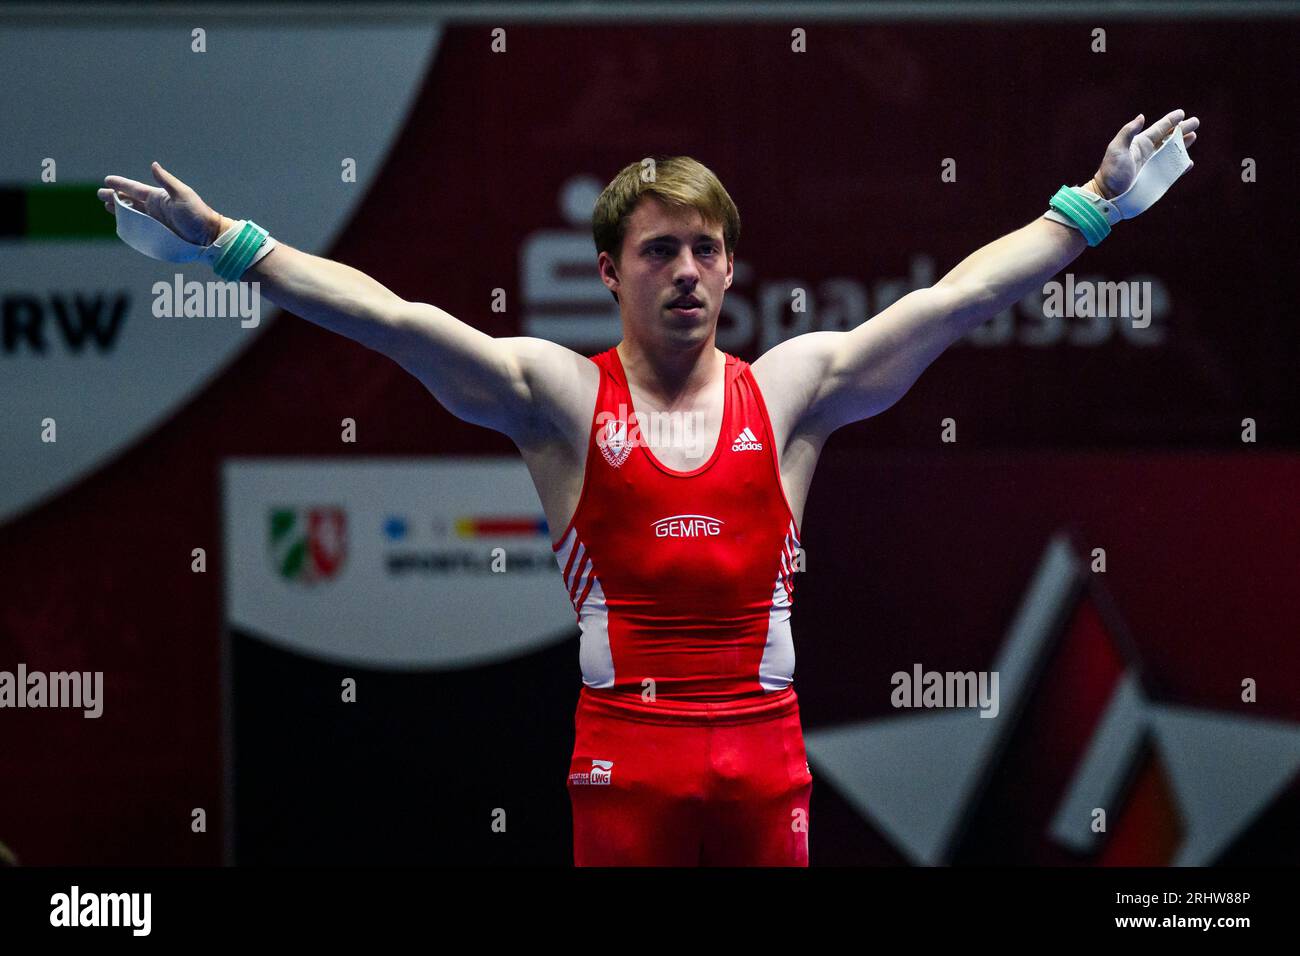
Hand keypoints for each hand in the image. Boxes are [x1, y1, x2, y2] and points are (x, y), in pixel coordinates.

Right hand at [97, 162, 224, 244]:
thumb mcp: (182, 194)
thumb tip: (153, 165)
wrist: (208, 235)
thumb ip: (166, 181)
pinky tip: (121, 225)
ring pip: (132, 214)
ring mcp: (154, 222)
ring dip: (119, 210)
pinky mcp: (156, 235)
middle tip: (100, 194)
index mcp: (157, 197)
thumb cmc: (197, 213)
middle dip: (114, 197)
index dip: (120, 184)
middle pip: (129, 201)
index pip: (133, 189)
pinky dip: (128, 226)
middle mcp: (153, 208)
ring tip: (107, 207)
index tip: (107, 179)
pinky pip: (137, 229)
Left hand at [1089, 109, 1199, 199]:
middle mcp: (1149, 152)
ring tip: (1193, 136)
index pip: (1159, 128)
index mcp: (1141, 143)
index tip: (1182, 113)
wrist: (1109, 195)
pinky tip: (1188, 162)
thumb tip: (1142, 116)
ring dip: (1183, 144)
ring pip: (1172, 151)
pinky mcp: (1157, 178)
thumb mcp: (1117, 149)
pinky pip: (1172, 170)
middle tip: (1195, 121)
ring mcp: (1154, 165)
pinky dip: (1181, 166)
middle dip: (1182, 129)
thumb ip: (1128, 132)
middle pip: (1169, 137)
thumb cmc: (1111, 171)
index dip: (1170, 120)